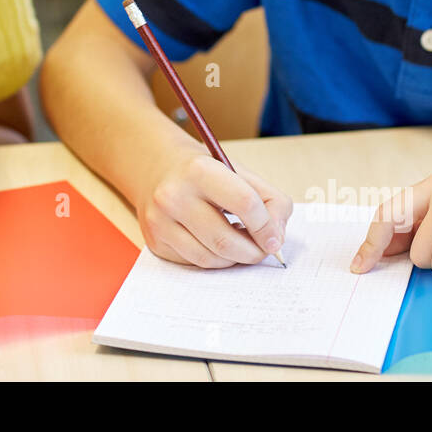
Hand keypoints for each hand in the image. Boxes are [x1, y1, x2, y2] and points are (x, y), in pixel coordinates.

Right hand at [136, 140, 291, 267]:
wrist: (157, 169)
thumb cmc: (204, 173)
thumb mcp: (239, 172)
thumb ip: (270, 200)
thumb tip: (276, 238)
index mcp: (199, 170)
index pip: (244, 203)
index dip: (266, 226)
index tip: (275, 238)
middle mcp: (173, 196)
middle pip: (225, 240)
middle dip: (253, 252)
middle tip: (263, 250)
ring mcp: (160, 221)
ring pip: (210, 258)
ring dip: (235, 259)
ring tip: (241, 245)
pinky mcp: (155, 241)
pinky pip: (195, 263)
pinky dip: (214, 260)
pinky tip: (218, 244)